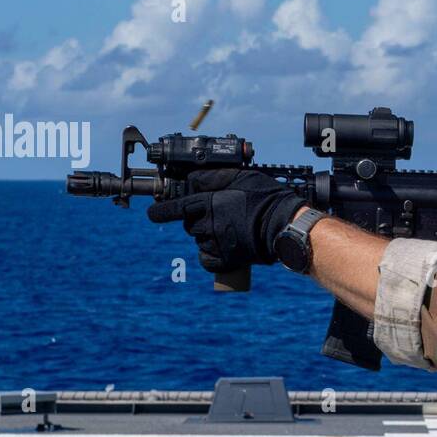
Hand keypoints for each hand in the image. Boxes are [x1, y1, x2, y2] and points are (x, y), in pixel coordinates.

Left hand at [147, 169, 303, 271]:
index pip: (175, 208)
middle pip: (189, 225)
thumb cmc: (265, 197)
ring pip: (199, 241)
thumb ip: (210, 177)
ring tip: (227, 228)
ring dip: (205, 235)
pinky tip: (220, 247)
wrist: (284, 225)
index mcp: (209, 204)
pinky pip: (207, 260)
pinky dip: (209, 255)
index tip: (152, 213)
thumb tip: (189, 179)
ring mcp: (217, 244)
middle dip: (195, 220)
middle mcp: (208, 225)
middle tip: (215, 215)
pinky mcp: (227, 260)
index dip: (161, 211)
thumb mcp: (239, 176)